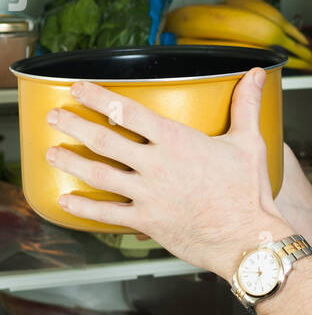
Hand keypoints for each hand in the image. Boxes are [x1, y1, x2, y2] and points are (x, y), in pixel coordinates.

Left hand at [44, 67, 293, 281]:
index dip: (98, 96)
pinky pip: (107, 213)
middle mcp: (156, 165)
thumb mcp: (249, 143)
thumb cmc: (249, 193)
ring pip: (98, 174)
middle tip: (56, 116)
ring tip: (52, 153)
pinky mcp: (146, 221)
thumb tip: (256, 76)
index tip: (79, 88)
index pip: (128, 111)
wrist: (247, 238)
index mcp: (177, 140)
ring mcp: (148, 194)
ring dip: (70, 162)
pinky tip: (67, 201)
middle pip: (103, 140)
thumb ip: (247, 106)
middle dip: (74, 125)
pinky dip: (83, 207)